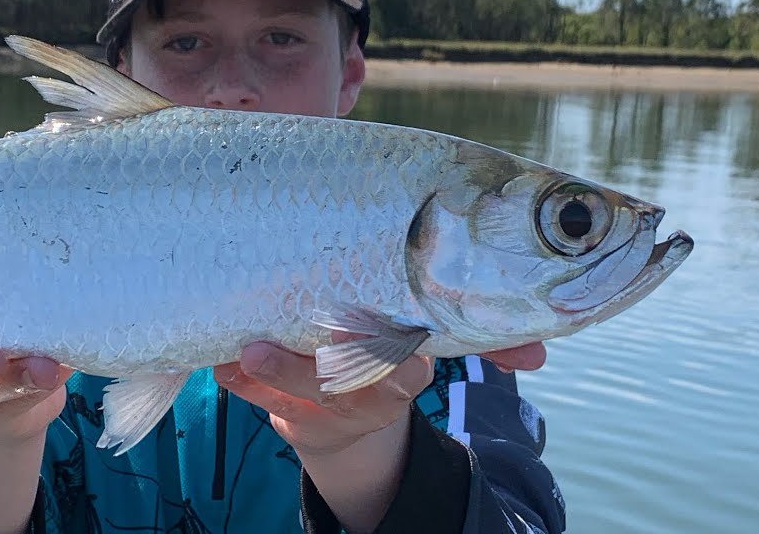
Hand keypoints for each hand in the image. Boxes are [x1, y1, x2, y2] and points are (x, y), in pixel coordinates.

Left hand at [212, 337, 548, 457]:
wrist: (342, 420)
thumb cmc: (390, 351)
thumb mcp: (438, 344)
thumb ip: (488, 342)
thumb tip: (539, 354)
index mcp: (401, 375)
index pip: (401, 372)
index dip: (394, 362)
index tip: (395, 349)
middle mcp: (358, 391)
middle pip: (343, 383)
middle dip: (324, 368)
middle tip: (304, 337)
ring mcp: (314, 401)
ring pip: (296, 391)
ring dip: (275, 372)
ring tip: (250, 348)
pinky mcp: (273, 400)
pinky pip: (249, 391)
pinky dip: (236, 377)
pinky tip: (219, 358)